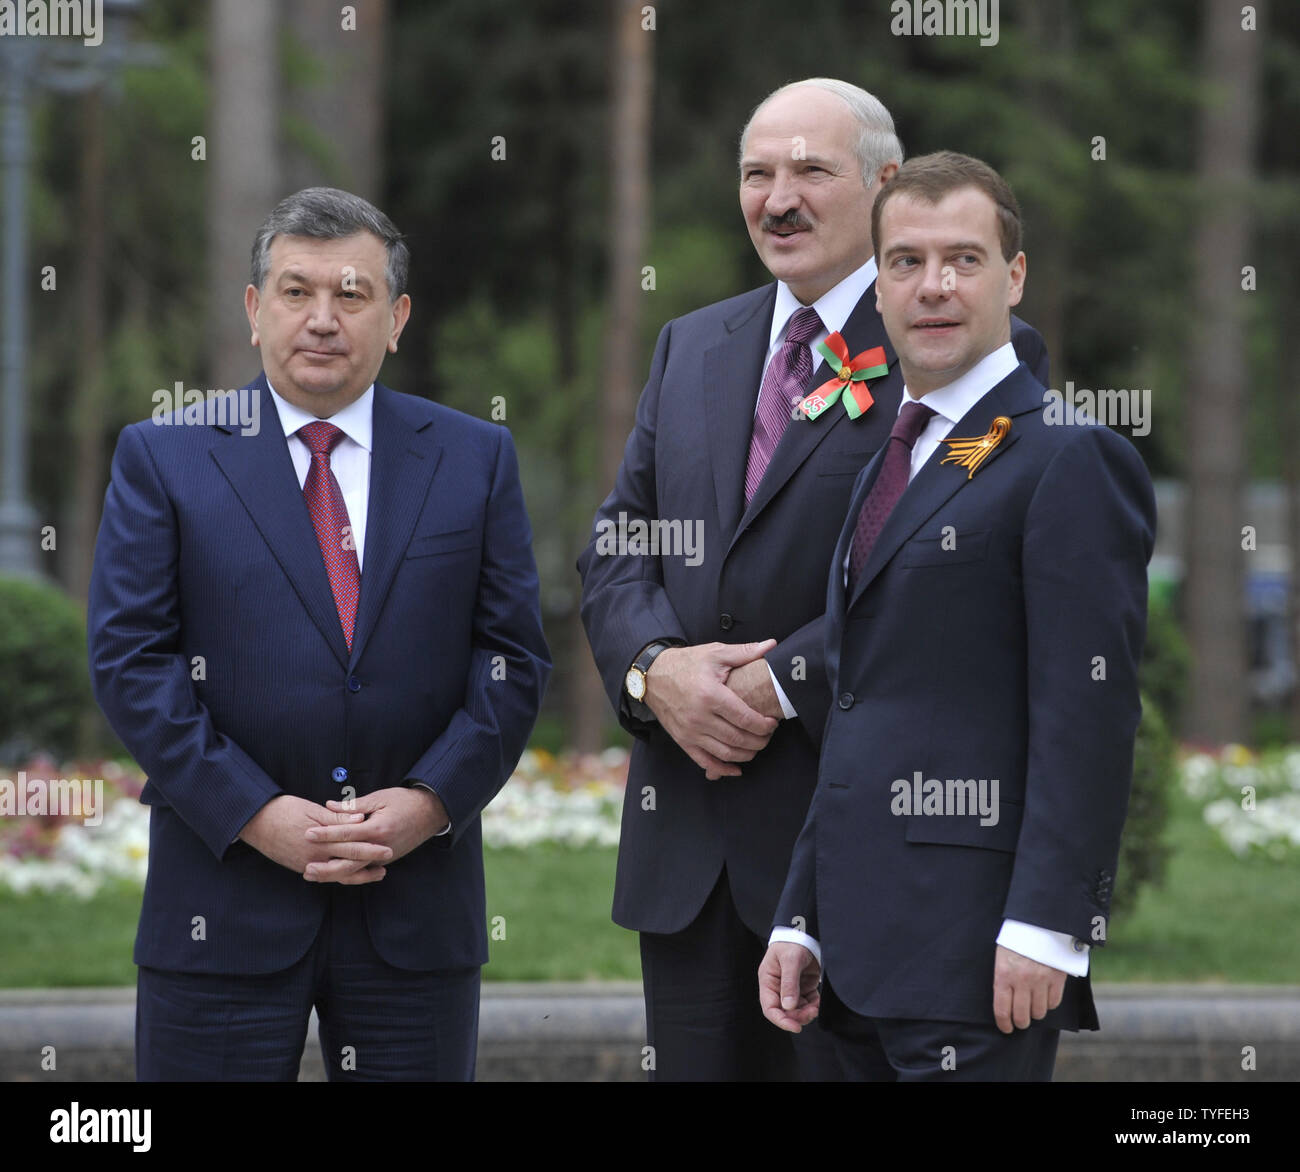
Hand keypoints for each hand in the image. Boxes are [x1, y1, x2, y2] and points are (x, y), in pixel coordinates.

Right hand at [238, 794, 389, 883]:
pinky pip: (325, 875)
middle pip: (348, 864)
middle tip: (387, 864)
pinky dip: (341, 876)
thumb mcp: (313, 810)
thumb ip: (337, 818)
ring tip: (376, 874)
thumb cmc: (285, 810)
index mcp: (320, 840)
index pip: (351, 847)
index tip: (388, 848)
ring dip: (358, 875)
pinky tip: (352, 874)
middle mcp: (314, 857)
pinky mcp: (300, 867)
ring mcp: (306, 864)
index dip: (371, 849)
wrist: (255, 822)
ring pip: (338, 875)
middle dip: (369, 865)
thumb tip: (360, 820)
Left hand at [303, 786, 450, 882]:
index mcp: (378, 828)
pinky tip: (333, 874)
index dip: (326, 834)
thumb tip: (328, 806)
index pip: (347, 834)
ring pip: (355, 871)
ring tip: (314, 875)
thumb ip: (353, 806)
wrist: (431, 812)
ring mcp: (384, 856)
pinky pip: (364, 869)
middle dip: (326, 867)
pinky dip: (348, 873)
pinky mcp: (386, 859)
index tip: (308, 834)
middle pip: (349, 862)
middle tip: (306, 869)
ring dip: (333, 875)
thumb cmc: (405, 801)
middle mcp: (380, 847)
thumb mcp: (380, 798)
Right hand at [643, 640, 779, 778]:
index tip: (773, 722)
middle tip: (769, 736)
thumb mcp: (714, 653)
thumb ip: (744, 652)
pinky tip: (736, 768)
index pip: (745, 718)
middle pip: (737, 738)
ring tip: (757, 747)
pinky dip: (723, 769)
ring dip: (746, 754)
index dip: (764, 725)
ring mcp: (690, 732)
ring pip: (725, 753)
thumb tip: (771, 645)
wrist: (652, 676)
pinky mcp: (682, 740)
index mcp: (710, 695)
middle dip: (759, 741)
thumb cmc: (686, 663)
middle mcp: (699, 717)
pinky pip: (705, 761)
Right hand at [759, 942, 820, 1032]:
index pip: (770, 1007)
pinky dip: (814, 1005)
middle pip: (785, 1011)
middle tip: (812, 1012)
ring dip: (807, 1012)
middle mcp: (778, 986)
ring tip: (816, 1007)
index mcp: (768, 980)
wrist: (806, 930)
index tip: (795, 1027)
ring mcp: (791, 987)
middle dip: (798, 1016)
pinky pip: (807, 1002)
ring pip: (797, 1009)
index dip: (781, 1020)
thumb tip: (788, 1007)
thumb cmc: (792, 941)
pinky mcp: (803, 986)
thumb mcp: (790, 960)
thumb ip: (789, 983)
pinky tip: (818, 1001)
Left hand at [992, 944, 1066, 1033]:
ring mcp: (1041, 980)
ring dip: (1035, 1013)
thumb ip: (1003, 978)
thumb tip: (1004, 1003)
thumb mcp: (1002, 956)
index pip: (1002, 1009)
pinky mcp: (1057, 978)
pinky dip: (1049, 1004)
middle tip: (1020, 1021)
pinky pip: (1054, 1002)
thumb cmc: (1016, 940)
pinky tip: (1045, 997)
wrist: (1039, 923)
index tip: (1006, 1028)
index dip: (1004, 1024)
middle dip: (1020, 1022)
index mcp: (1004, 974)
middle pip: (1022, 1016)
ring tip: (1033, 1006)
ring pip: (1039, 1012)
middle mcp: (1022, 980)